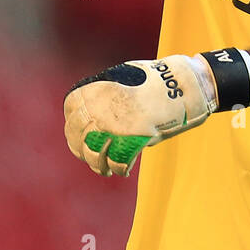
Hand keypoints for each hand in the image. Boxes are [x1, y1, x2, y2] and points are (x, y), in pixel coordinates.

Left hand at [64, 56, 217, 176]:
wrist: (178, 86)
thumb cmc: (152, 81)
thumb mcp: (121, 79)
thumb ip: (103, 95)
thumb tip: (91, 116)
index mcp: (93, 90)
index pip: (71, 112)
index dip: (72, 127)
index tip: (77, 136)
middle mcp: (98, 109)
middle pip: (78, 136)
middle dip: (82, 149)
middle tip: (90, 157)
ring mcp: (113, 127)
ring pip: (93, 153)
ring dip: (97, 164)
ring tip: (104, 169)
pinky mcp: (130, 141)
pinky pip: (116, 162)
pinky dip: (118, 169)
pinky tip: (121, 170)